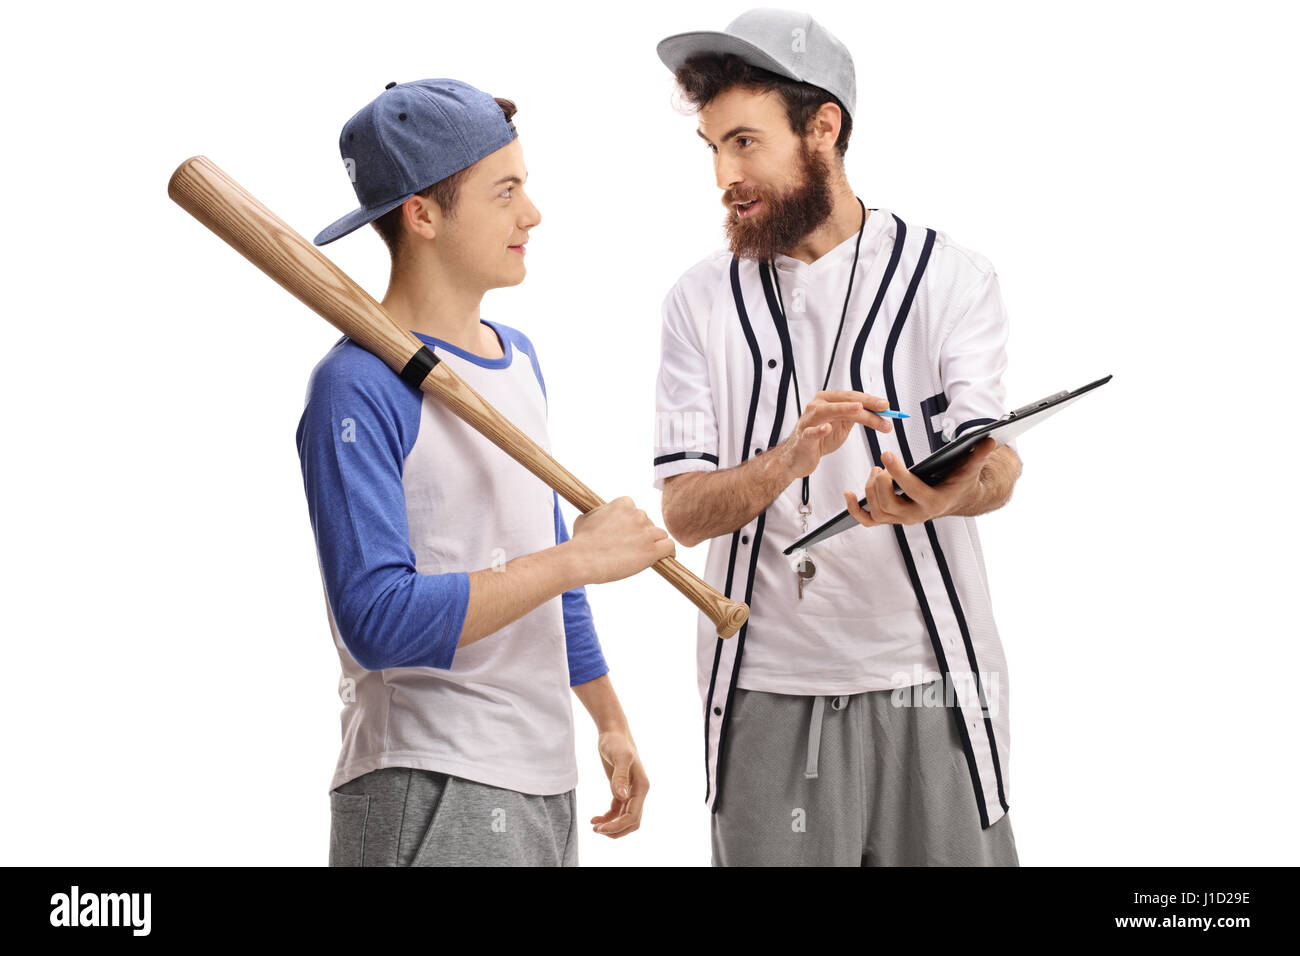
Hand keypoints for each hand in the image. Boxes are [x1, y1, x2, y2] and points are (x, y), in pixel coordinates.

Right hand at [570, 496, 675, 583]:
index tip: (625, 535)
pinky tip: (664, 557)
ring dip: (653, 543)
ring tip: (642, 555)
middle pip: (648, 523)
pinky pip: (669, 546)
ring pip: (660, 534)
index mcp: (624, 503)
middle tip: (629, 548)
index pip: (636, 512)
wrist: (582, 559)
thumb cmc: (580, 541)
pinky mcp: (652, 549)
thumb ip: (599, 513)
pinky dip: (668, 552)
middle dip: (641, 535)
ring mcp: (646, 532)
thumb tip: (600, 514)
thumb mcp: (586, 517)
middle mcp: (638, 514)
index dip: (632, 525)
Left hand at [589, 728, 647, 837]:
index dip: (618, 826)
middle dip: (616, 830)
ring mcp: (629, 792)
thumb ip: (620, 777)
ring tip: (594, 827)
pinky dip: (607, 818)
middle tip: (597, 831)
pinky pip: (617, 810)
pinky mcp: (620, 789)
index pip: (633, 816)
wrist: (613, 732)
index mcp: (641, 787)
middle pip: (632, 822)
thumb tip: (621, 797)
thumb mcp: (619, 757)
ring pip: (624, 818)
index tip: (601, 829)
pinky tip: (594, 819)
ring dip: (611, 826)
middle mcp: (638, 792)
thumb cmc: (617, 742)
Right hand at [779, 390, 893, 479]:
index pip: (852, 396)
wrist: (799, 457)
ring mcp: (808, 420)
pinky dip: (819, 430)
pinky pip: (811, 432)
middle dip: (865, 404)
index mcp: (828, 400)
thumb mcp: (842, 425)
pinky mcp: (803, 437)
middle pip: (843, 401)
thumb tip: (882, 411)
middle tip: (883, 408)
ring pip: (827, 412)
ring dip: (843, 409)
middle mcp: (817, 406)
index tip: (886, 405)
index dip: (870, 399)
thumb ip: (857, 416)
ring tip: (858, 409)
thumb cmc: (819, 438)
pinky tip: (827, 428)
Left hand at [843, 437, 996, 526]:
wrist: (956, 499)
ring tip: (875, 472)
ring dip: (870, 491)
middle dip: (880, 484)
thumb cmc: (959, 482)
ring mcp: (902, 519)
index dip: (897, 473)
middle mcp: (916, 515)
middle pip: (889, 505)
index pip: (911, 489)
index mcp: (933, 502)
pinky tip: (848, 495)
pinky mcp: (891, 518)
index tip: (886, 454)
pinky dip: (856, 510)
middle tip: (879, 466)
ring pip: (878, 512)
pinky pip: (869, 520)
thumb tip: (990, 440)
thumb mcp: (970, 468)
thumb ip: (978, 455)